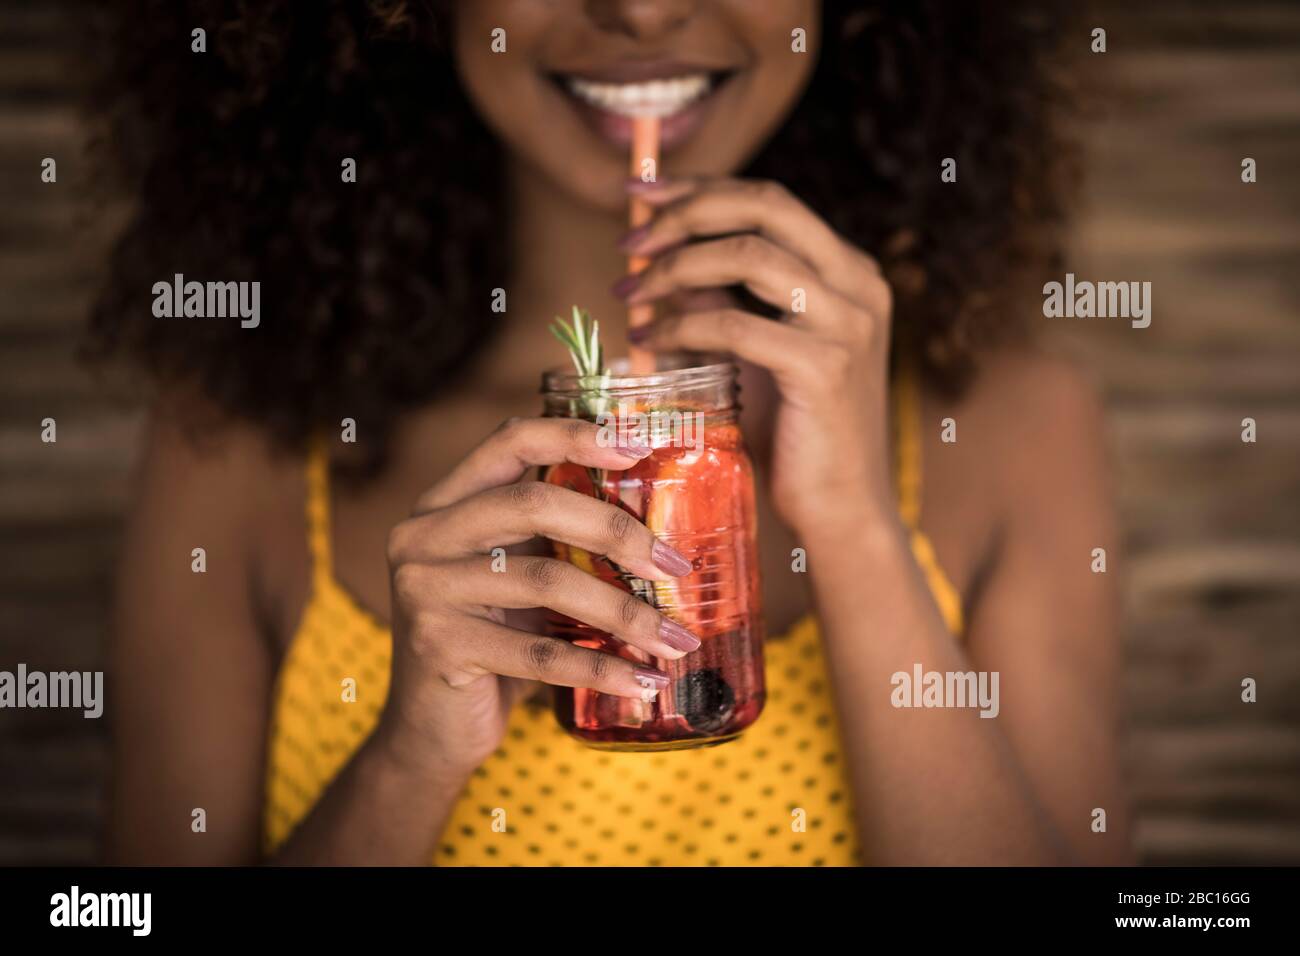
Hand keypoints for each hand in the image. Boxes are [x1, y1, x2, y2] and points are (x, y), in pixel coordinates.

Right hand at [376, 418, 699, 777]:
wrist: (430, 730)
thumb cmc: (493, 642)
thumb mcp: (516, 577)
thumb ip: (558, 539)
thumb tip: (662, 522)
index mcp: (446, 502)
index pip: (510, 439)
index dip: (575, 434)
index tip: (641, 444)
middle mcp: (424, 534)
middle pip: (533, 503)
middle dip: (617, 530)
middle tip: (675, 566)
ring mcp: (424, 588)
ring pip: (546, 580)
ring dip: (625, 613)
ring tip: (675, 638)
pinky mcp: (438, 646)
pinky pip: (539, 653)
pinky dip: (601, 668)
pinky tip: (643, 682)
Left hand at [618, 177, 898, 541]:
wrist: (841, 510)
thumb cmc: (795, 436)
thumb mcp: (756, 354)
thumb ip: (723, 305)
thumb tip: (664, 269)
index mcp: (848, 272)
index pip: (770, 200)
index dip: (700, 188)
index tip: (640, 193)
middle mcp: (858, 284)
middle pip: (764, 205)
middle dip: (685, 211)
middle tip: (629, 240)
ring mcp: (848, 322)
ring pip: (748, 254)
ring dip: (675, 266)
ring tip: (630, 293)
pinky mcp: (825, 367)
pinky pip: (736, 324)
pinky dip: (683, 326)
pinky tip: (649, 343)